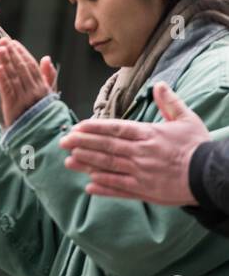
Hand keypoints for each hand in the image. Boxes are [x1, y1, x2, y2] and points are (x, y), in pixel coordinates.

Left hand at [0, 37, 55, 126]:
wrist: (38, 136)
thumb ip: (48, 77)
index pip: (31, 66)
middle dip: (12, 53)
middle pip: (21, 68)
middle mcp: (34, 92)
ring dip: (6, 62)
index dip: (22, 53)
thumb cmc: (43, 113)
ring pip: (14, 77)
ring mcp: (24, 100)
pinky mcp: (14, 108)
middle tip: (3, 40)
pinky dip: (3, 79)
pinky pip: (8, 91)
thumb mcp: (49, 95)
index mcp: (43, 87)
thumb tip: (46, 58)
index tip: (13, 42)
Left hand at [60, 81, 208, 205]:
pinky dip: (104, 187)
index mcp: (150, 134)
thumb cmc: (199, 147)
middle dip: (83, 144)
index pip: (116, 129)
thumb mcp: (187, 120)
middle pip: (107, 147)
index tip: (77, 126)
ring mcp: (142, 173)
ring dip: (87, 164)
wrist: (213, 175)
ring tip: (69, 161)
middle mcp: (142, 153)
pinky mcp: (146, 191)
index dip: (94, 128)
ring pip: (109, 167)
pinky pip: (120, 189)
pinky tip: (89, 186)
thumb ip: (169, 103)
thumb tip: (160, 84)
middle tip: (63, 141)